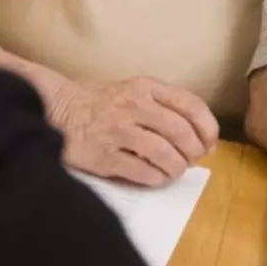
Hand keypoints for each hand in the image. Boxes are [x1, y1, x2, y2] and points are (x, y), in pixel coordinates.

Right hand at [49, 77, 218, 186]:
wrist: (56, 110)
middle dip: (193, 151)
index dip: (207, 128)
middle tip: (192, 161)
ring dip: (176, 167)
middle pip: (179, 131)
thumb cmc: (102, 103)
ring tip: (174, 171)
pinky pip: (140, 171)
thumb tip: (204, 138)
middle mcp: (134, 105)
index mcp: (146, 87)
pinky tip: (156, 178)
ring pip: (163, 152)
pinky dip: (156, 178)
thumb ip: (168, 108)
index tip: (210, 144)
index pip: (190, 105)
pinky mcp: (102, 155)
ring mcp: (117, 130)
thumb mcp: (136, 91)